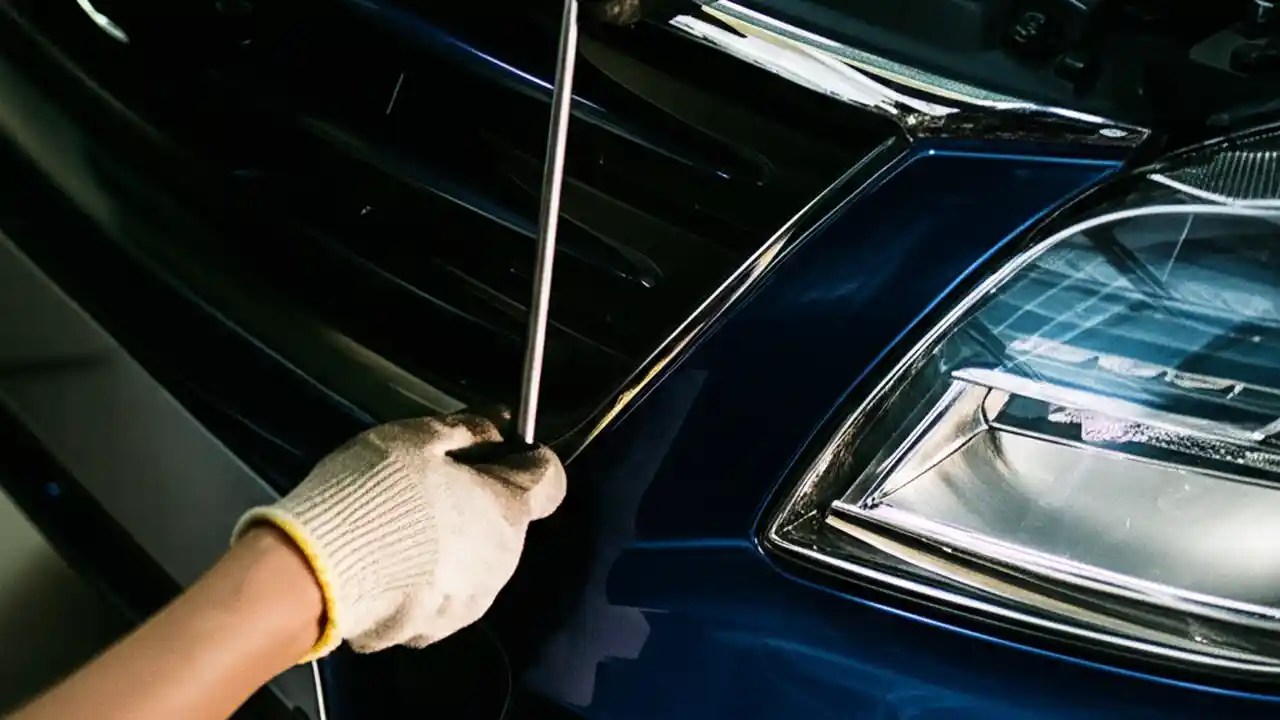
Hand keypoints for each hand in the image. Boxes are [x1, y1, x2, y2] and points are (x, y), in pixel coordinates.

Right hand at [233, 414, 565, 658]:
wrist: (315, 575)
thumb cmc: (371, 496)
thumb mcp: (418, 438)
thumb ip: (470, 428)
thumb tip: (502, 422)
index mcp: (506, 511)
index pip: (550, 479)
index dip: (526, 458)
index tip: (494, 448)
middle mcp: (501, 562)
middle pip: (507, 520)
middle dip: (478, 498)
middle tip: (428, 480)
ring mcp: (468, 603)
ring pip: (475, 559)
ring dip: (453, 539)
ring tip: (399, 523)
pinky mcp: (433, 630)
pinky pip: (442, 593)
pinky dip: (425, 576)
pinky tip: (387, 560)